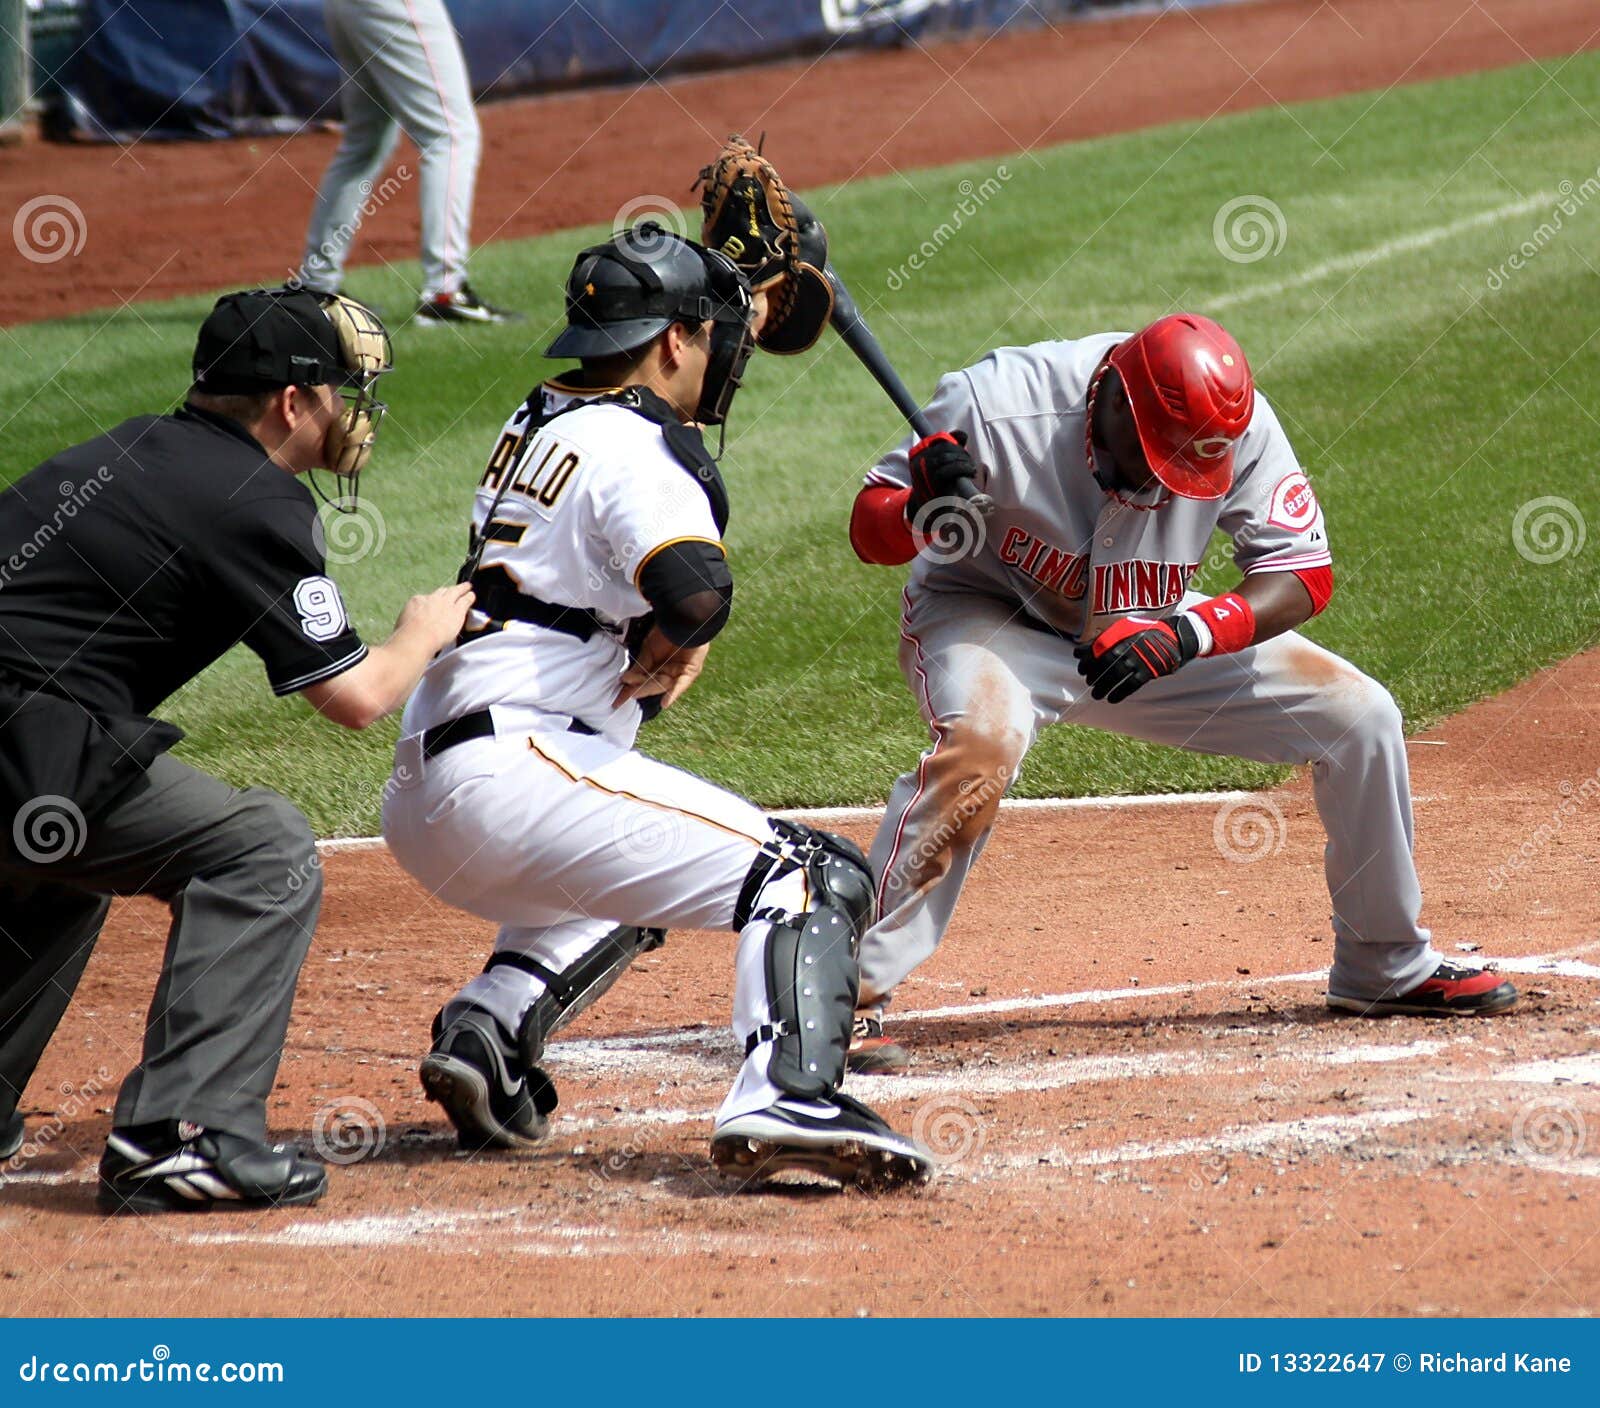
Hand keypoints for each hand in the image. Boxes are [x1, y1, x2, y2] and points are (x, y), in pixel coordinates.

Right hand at [396, 582, 474, 653]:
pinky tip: (472, 596)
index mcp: (417, 602)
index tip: (434, 604)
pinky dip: (469, 597)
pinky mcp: (457, 611)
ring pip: (455, 592)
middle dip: (447, 591)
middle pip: (442, 591)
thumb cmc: (407, 636)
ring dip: (462, 589)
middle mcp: (432, 599)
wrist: (417, 638)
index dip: (432, 601)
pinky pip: (465, 600)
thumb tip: (409, 625)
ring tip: (467, 587)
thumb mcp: (403, 624)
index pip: (426, 599)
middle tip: (452, 590)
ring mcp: (446, 603)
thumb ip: (410, 622)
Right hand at [614, 626, 709, 710]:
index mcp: (655, 666)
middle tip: (627, 688)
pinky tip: (664, 703)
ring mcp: (678, 672)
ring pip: (661, 684)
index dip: (628, 692)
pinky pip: (681, 685)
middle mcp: (667, 671)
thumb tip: (626, 680)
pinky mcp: (690, 671)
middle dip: (638, 687)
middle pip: (650, 684)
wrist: (684, 615)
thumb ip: (640, 665)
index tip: (616, 703)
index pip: (640, 681)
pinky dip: (673, 693)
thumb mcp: (648, 647)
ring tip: (635, 692)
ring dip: (648, 688)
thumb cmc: (666, 628)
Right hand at [908, 429, 977, 516]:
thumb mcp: (938, 466)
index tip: (964, 442)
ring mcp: (923, 471)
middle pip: (944, 447)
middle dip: (961, 452)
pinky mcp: (931, 482)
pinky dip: (962, 468)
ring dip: (964, 460)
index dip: (954, 438)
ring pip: (946, 457)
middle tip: (970, 461)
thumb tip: (963, 435)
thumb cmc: (936, 486)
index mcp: (918, 454)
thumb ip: (949, 449)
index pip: (938, 439)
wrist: (926, 509)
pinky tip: (970, 473)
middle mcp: (918, 460)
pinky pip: (947, 470)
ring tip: (972, 469)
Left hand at [1075, 614, 1199, 703]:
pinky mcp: (1148, 672)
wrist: (1174, 636)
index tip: (1081, 669)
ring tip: (1096, 695)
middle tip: (1089, 682)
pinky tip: (1112, 699)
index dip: (1085, 661)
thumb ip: (1105, 638)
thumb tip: (1081, 651)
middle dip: (1093, 675)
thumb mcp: (1124, 628)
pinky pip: (1130, 685)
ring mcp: (1137, 660)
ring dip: (1103, 688)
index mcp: (1119, 635)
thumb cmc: (1145, 633)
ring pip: (1114, 677)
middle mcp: (1126, 647)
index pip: (1095, 649)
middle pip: (1103, 665)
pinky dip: (1119, 693)